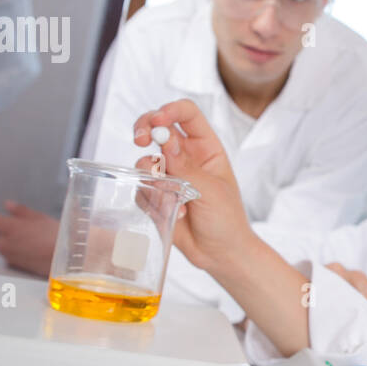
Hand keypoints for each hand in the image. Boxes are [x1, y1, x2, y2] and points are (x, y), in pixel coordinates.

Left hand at [0, 201, 57, 276]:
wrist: (66, 257)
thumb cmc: (54, 235)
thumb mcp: (39, 217)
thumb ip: (20, 211)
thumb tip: (8, 205)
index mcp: (8, 227)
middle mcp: (4, 242)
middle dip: (0, 232)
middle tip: (17, 229)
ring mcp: (9, 255)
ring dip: (6, 243)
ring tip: (26, 240)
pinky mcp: (15, 265)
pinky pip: (8, 257)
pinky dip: (14, 252)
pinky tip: (29, 250)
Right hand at [131, 99, 250, 272]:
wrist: (220, 254)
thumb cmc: (227, 220)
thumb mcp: (211, 191)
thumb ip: (186, 167)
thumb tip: (165, 141)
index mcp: (206, 147)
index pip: (187, 115)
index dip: (170, 111)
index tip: (157, 121)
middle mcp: (185, 156)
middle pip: (157, 127)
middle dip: (144, 129)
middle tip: (140, 139)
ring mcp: (169, 174)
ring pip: (145, 160)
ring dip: (153, 177)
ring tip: (175, 199)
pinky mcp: (156, 194)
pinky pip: (140, 187)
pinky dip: (151, 199)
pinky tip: (174, 214)